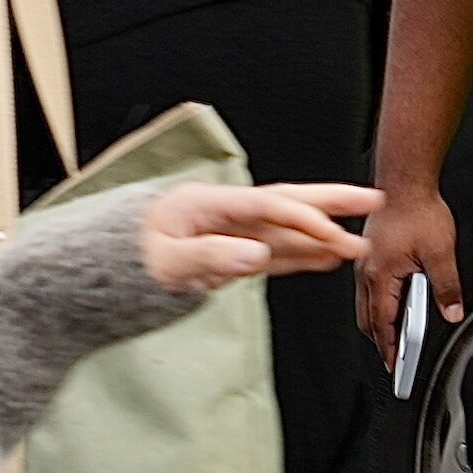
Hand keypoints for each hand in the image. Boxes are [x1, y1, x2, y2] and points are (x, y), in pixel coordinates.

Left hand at [142, 180, 377, 291]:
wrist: (102, 273)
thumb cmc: (122, 261)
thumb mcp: (160, 262)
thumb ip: (207, 258)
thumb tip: (254, 254)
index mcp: (206, 204)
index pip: (268, 205)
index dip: (303, 219)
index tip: (331, 236)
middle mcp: (223, 215)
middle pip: (286, 202)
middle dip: (330, 202)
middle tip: (370, 200)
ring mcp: (228, 235)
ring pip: (286, 231)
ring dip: (324, 235)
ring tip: (360, 241)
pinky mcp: (228, 256)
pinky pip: (273, 253)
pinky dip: (301, 255)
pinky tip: (325, 257)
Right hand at [360, 188, 462, 365]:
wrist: (404, 181)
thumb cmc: (417, 209)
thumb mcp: (441, 252)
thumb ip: (447, 287)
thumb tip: (451, 311)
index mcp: (381, 274)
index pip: (383, 324)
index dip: (390, 349)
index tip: (396, 366)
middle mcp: (367, 270)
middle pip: (367, 318)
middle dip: (380, 341)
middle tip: (393, 358)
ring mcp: (365, 261)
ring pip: (365, 303)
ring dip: (377, 321)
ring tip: (394, 336)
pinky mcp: (368, 252)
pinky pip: (368, 287)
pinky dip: (377, 302)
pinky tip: (392, 302)